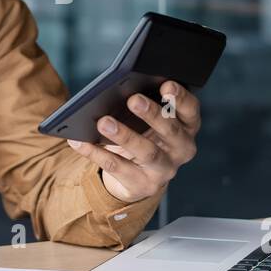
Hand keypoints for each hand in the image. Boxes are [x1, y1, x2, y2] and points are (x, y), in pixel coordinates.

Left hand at [67, 80, 200, 202]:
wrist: (138, 174)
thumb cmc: (144, 133)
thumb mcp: (150, 119)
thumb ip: (145, 102)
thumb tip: (117, 88)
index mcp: (187, 125)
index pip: (190, 110)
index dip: (180, 98)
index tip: (166, 85)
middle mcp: (182, 148)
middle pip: (170, 130)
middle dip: (153, 114)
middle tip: (133, 99)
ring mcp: (165, 169)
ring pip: (147, 152)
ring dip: (125, 136)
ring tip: (104, 122)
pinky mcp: (143, 185)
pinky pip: (118, 168)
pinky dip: (97, 153)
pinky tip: (80, 141)